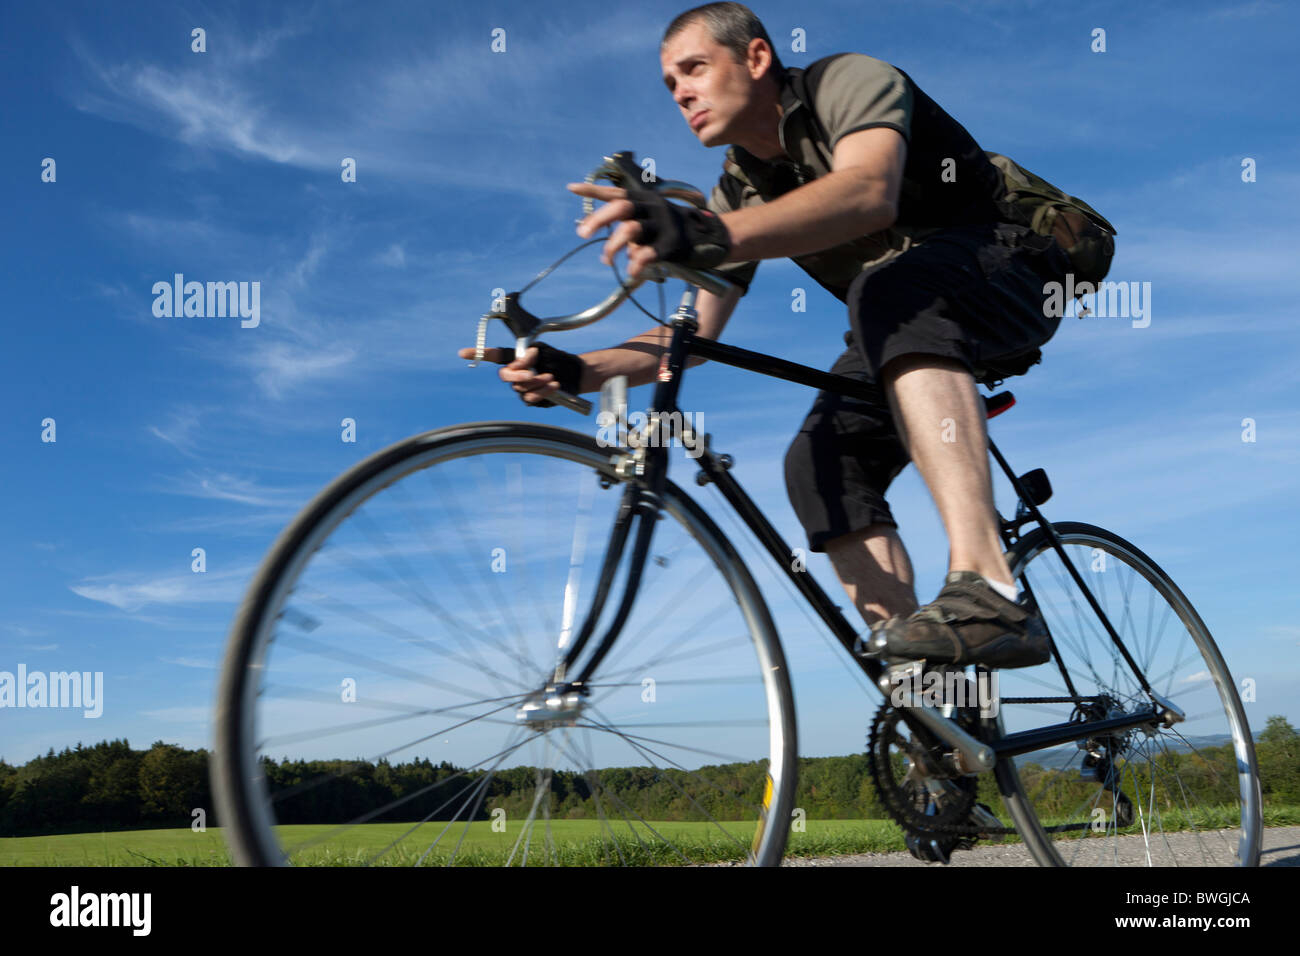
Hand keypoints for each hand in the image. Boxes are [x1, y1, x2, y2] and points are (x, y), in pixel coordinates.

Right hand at [457, 344, 579, 406]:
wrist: (572, 374)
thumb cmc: (555, 360)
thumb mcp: (543, 352)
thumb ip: (529, 355)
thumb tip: (525, 358)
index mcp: (514, 358)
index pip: (492, 355)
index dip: (477, 354)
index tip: (462, 353)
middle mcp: (513, 374)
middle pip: (505, 376)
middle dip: (518, 374)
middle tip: (531, 373)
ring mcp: (520, 388)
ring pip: (521, 388)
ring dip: (537, 381)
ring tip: (551, 377)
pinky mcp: (530, 400)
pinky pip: (531, 398)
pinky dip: (543, 391)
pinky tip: (554, 385)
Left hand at [568, 179, 730, 275]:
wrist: (711, 238)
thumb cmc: (673, 231)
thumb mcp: (652, 221)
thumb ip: (629, 230)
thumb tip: (607, 255)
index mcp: (645, 200)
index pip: (616, 193)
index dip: (593, 190)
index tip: (571, 188)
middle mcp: (653, 208)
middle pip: (620, 208)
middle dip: (598, 220)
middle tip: (582, 233)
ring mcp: (663, 225)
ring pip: (630, 230)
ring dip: (612, 246)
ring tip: (607, 260)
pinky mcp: (672, 244)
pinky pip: (648, 254)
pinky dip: (635, 264)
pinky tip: (631, 272)